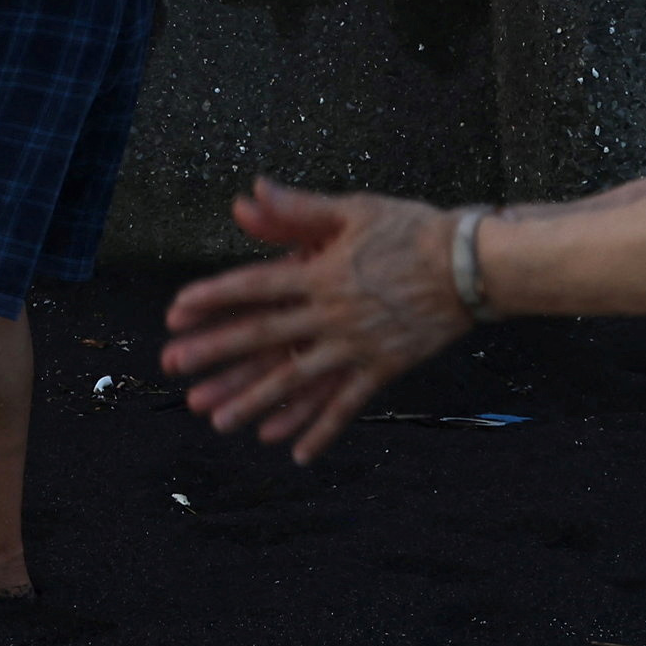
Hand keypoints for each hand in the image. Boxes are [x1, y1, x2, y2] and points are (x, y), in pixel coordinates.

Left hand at [158, 181, 474, 462]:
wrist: (470, 264)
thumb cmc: (410, 230)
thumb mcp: (352, 210)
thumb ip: (297, 210)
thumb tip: (248, 194)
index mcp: (319, 273)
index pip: (253, 287)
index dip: (212, 298)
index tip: (176, 312)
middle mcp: (330, 314)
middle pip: (262, 337)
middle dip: (215, 354)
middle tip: (176, 370)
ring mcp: (355, 346)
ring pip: (295, 381)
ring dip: (254, 402)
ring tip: (219, 421)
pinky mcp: (382, 369)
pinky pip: (345, 405)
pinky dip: (319, 429)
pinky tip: (294, 452)